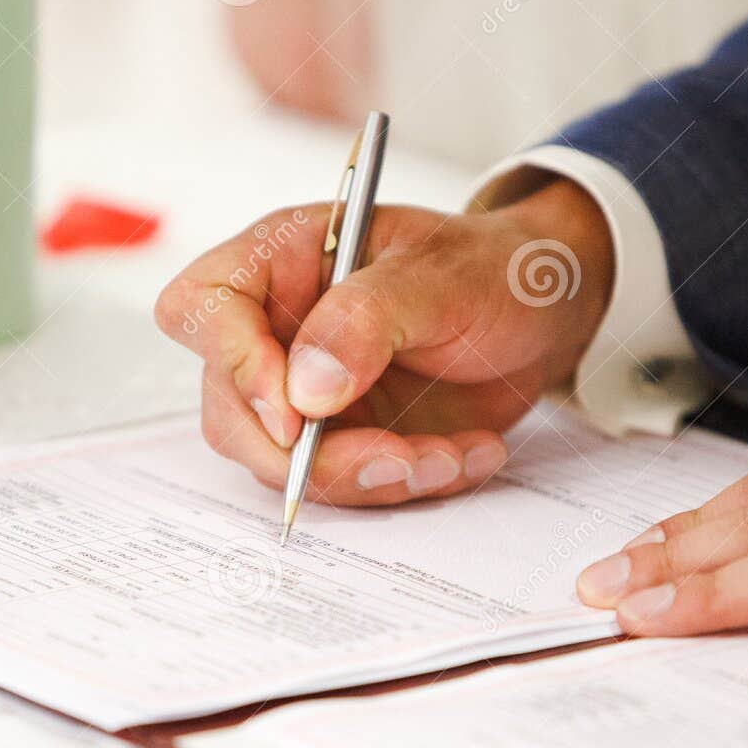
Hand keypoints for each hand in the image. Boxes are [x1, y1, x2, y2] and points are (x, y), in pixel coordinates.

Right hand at [155, 176, 612, 503]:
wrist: (544, 315)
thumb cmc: (490, 269)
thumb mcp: (442, 276)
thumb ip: (367, 320)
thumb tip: (302, 390)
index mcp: (282, 261)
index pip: (203, 309)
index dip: (233, 367)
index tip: (295, 414)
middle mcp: (277, 330)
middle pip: (232, 413)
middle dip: (310, 456)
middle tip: (394, 460)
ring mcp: (306, 393)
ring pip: (287, 465)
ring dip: (371, 478)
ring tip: (452, 455)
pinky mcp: (344, 440)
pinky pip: (348, 487)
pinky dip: (408, 485)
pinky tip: (466, 454)